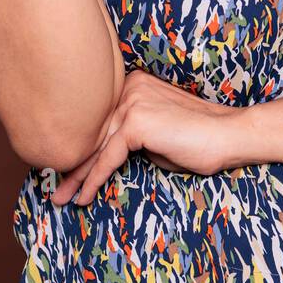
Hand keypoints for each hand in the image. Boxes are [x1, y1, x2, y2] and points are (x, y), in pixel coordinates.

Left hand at [46, 68, 240, 206]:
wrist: (229, 135)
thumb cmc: (196, 140)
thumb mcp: (153, 136)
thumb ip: (127, 136)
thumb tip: (101, 154)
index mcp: (132, 84)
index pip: (98, 120)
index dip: (80, 147)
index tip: (62, 168)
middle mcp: (128, 87)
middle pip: (92, 132)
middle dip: (71, 163)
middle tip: (53, 188)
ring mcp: (132, 102)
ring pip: (95, 146)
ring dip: (75, 176)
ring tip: (59, 197)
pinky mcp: (137, 121)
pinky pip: (108, 157)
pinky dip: (94, 179)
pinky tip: (82, 197)